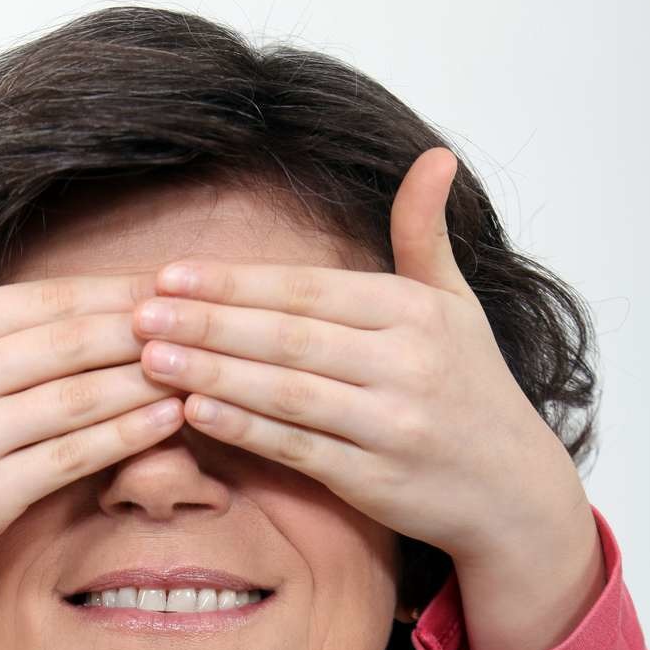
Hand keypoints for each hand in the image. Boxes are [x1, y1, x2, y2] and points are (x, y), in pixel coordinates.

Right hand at [0, 175, 185, 610]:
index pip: (45, 300)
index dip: (114, 292)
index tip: (173, 283)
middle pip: (68, 345)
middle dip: (142, 331)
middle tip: (203, 320)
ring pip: (78, 400)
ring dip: (145, 382)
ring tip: (200, 365)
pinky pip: (72, 458)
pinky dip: (127, 436)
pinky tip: (170, 418)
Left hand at [131, 147, 589, 568]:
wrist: (511, 490)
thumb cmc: (472, 392)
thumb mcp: (458, 307)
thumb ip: (426, 237)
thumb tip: (432, 158)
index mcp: (414, 313)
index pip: (308, 290)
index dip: (237, 282)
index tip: (172, 273)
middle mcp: (404, 365)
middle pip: (289, 337)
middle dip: (209, 322)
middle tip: (139, 311)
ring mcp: (389, 426)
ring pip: (286, 392)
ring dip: (213, 372)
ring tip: (150, 357)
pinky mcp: (374, 481)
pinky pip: (297, 449)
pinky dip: (244, 429)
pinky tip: (195, 411)